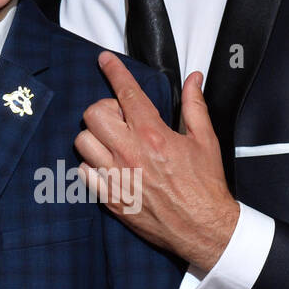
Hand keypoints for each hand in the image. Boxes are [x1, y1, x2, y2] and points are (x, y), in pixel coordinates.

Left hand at [74, 52, 238, 269]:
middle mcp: (130, 153)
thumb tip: (193, 79)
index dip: (113, 71)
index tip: (104, 60)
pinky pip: (83, 172)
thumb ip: (194, 106)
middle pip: (93, 114)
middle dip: (103, 110)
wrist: (203, 228)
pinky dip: (91, 165)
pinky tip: (108, 166)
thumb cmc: (205, 186)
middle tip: (118, 118)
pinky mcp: (111, 199)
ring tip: (111, 142)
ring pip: (83, 142)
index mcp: (153, 135)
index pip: (126, 93)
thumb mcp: (206, 141)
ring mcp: (117, 177)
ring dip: (94, 137)